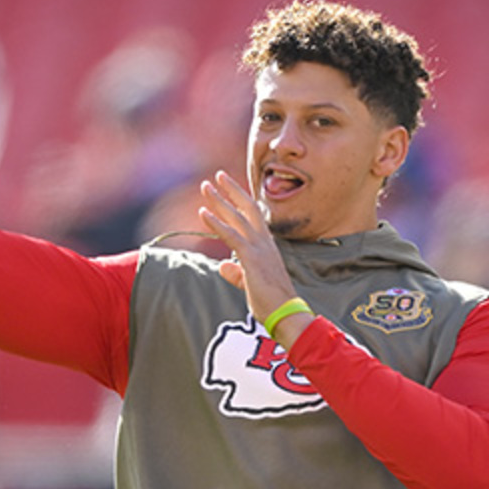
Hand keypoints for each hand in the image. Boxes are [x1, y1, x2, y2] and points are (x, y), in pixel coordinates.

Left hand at [198, 170, 309, 344]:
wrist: (286, 313)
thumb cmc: (271, 301)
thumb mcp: (250, 284)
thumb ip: (237, 273)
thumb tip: (224, 266)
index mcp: (266, 246)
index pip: (253, 216)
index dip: (241, 200)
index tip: (229, 187)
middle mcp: (264, 242)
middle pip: (247, 208)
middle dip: (231, 191)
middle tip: (216, 176)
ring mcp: (259, 248)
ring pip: (237, 217)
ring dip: (219, 200)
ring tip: (205, 186)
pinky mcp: (251, 258)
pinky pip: (231, 235)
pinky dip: (216, 223)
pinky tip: (203, 213)